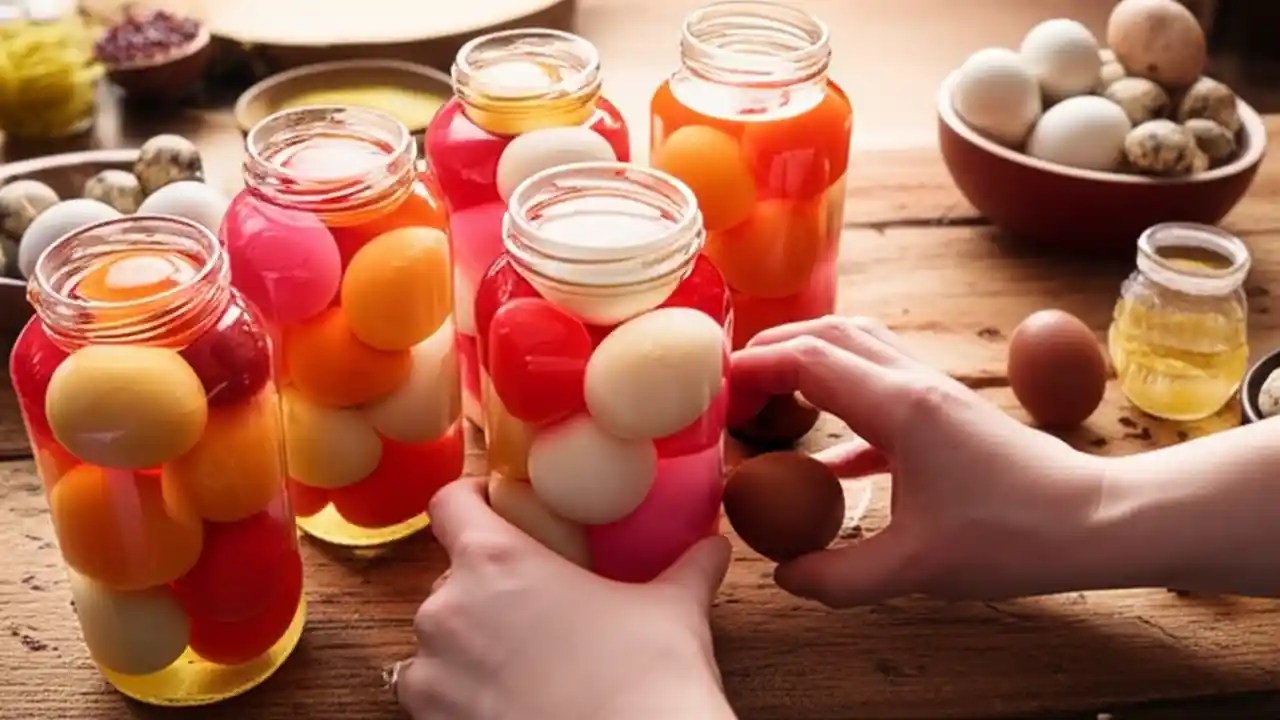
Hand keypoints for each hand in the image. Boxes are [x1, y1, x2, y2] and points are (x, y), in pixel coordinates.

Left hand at [394, 477, 737, 719]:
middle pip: (451, 577)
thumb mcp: (673, 611)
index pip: (451, 502)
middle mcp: (447, 611)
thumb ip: (688, 569)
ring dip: (469, 645)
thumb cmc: (646, 680)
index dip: (472, 499)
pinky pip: (434, 696)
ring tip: (523, 662)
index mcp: (495, 562)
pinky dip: (461, 695)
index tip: (496, 505)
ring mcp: (431, 675)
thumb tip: (714, 548)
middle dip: (487, 587)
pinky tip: (510, 701)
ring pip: (438, 643)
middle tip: (534, 602)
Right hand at [731, 316, 1108, 606]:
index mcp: (900, 405)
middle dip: (774, 347)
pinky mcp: (947, 412)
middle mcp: (914, 383)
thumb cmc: (1013, 537)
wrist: (1094, 522)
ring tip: (770, 395)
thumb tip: (785, 575)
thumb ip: (839, 576)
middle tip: (732, 381)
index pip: (809, 359)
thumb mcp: (916, 568)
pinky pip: (880, 389)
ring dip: (809, 360)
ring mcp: (933, 392)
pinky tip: (829, 456)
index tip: (715, 385)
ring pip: (859, 347)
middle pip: (830, 333)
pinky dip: (843, 403)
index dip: (754, 365)